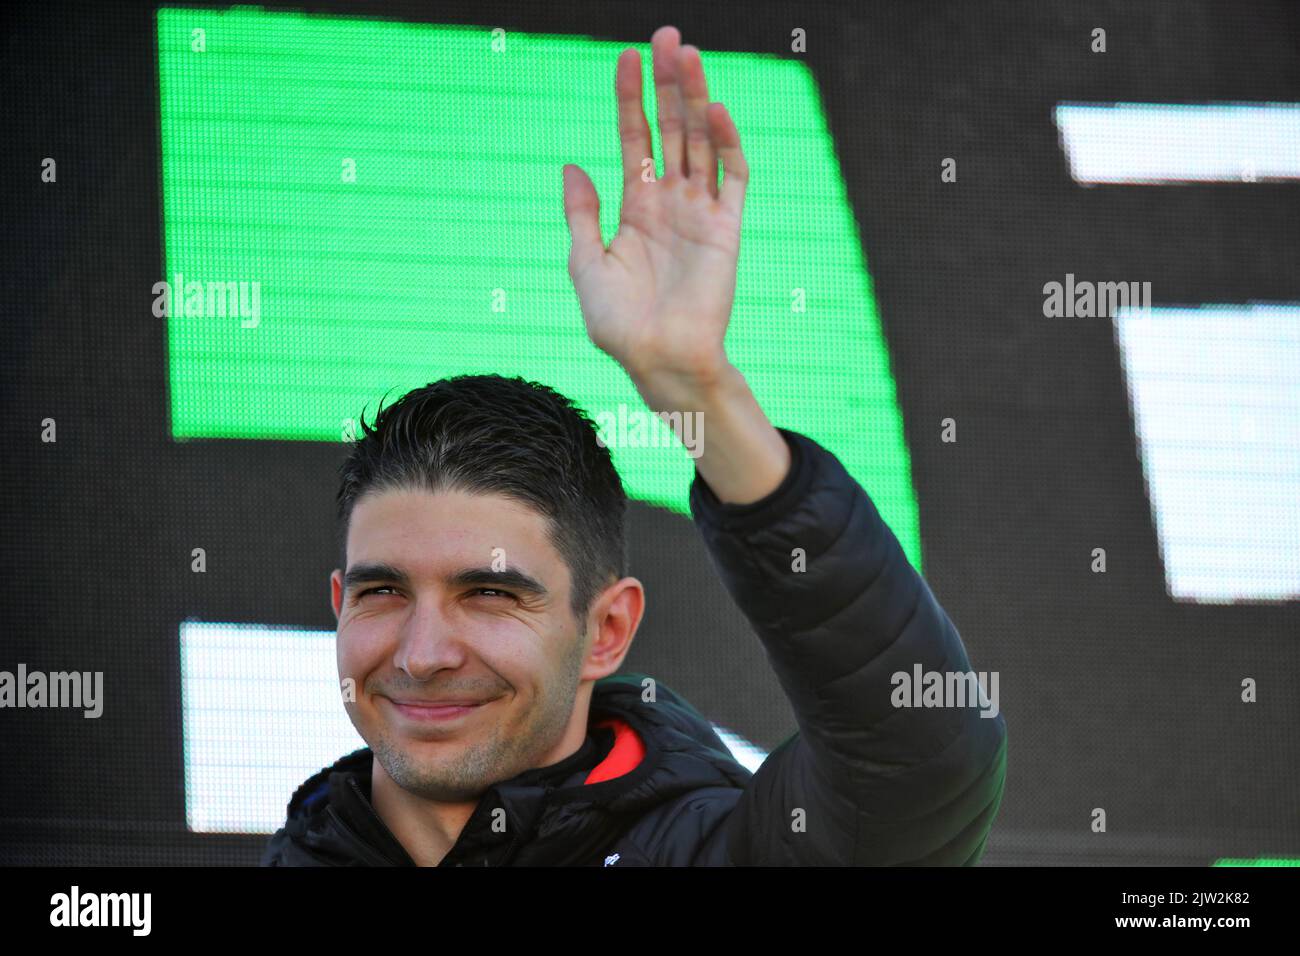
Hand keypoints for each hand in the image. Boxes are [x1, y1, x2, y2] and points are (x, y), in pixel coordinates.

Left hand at [562, 25, 749, 394]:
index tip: (625, 56)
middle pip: (670, 128)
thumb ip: (581, 214)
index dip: (629, 98)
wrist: (659, 360)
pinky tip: (713, 109)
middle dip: (667, 82)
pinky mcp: (728, 229)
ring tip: (687, 54)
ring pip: (700, 141)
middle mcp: (670, 202)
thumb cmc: (618, 324)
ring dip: (695, 98)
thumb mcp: (585, 264)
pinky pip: (732, 176)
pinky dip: (725, 142)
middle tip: (665, 35)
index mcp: (635, 207)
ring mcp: (700, 212)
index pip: (633, 138)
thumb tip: (572, 164)